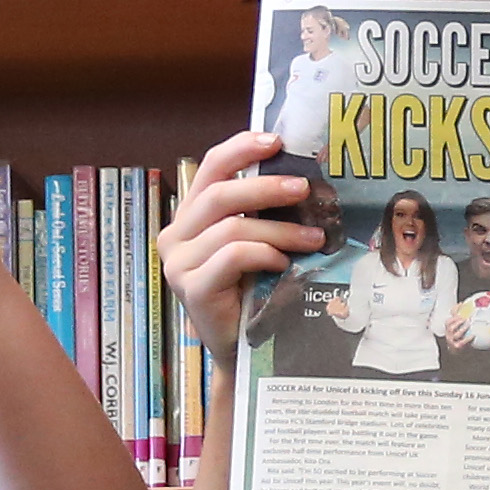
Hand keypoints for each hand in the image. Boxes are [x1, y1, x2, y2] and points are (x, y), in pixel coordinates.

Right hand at [160, 127, 323, 346]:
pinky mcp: (191, 288)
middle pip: (219, 194)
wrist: (244, 348)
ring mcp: (178, 264)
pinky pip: (232, 256)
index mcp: (190, 216)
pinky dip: (264, 254)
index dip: (241, 149)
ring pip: (231, 227)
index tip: (275, 141)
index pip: (210, 168)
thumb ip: (260, 212)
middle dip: (267, 187)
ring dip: (279, 229)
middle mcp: (176, 236)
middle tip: (305, 189)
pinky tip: (283, 264)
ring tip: (314, 237)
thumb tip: (301, 176)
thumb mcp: (255, 242)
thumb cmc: (252, 291)